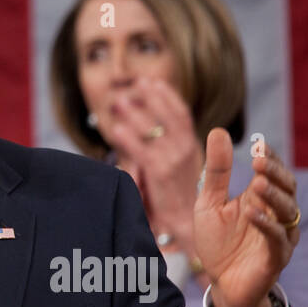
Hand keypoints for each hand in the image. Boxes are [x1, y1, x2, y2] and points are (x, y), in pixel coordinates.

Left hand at [105, 78, 202, 259]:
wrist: (185, 225)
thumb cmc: (175, 199)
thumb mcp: (170, 167)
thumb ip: (156, 148)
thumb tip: (131, 128)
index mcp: (191, 146)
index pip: (181, 113)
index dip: (167, 95)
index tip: (152, 82)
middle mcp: (186, 149)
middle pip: (169, 114)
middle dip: (151, 97)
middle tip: (135, 83)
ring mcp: (174, 160)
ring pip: (154, 129)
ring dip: (135, 112)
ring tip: (118, 101)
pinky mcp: (161, 174)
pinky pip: (142, 151)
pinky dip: (129, 138)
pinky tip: (116, 130)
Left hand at [194, 128, 300, 306]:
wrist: (220, 283)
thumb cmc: (218, 242)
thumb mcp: (210, 202)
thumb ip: (217, 172)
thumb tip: (219, 131)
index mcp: (260, 198)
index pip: (274, 172)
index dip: (270, 157)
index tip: (259, 143)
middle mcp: (275, 214)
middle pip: (287, 188)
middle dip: (275, 172)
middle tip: (258, 160)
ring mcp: (279, 236)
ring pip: (287, 211)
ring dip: (273, 195)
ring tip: (256, 183)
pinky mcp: (276, 258)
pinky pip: (278, 239)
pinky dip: (267, 225)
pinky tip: (252, 213)